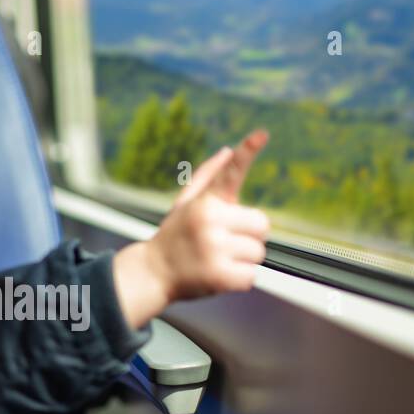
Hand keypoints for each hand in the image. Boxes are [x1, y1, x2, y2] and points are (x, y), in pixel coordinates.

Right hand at [112, 130, 271, 328]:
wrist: (152, 273)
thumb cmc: (174, 235)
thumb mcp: (186, 203)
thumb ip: (209, 176)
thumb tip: (228, 150)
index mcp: (205, 202)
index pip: (231, 174)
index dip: (248, 152)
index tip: (262, 134)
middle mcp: (209, 222)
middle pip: (262, 224)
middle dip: (248, 235)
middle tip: (223, 242)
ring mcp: (214, 249)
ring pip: (258, 252)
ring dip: (243, 259)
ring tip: (217, 259)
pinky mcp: (220, 276)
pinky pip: (251, 276)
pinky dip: (239, 279)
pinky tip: (217, 275)